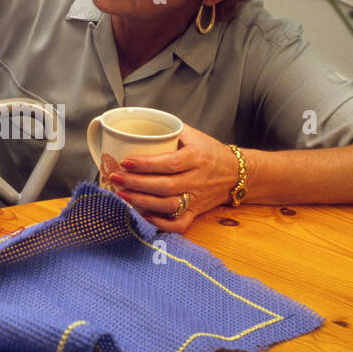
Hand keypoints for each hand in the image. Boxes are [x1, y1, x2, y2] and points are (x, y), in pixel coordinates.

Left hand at [105, 124, 240, 233]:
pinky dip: (161, 223)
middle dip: (136, 183)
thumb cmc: (209, 151)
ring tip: (122, 195)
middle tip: (115, 178)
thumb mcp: (194, 136)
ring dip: (143, 202)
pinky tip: (143, 215)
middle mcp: (198, 179)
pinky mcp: (197, 212)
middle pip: (165, 186)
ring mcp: (197, 198)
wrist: (236, 173)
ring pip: (169, 205)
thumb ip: (169, 131)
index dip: (146, 164)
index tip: (125, 161)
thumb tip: (138, 127)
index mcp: (196, 157)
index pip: (169, 163)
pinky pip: (180, 224)